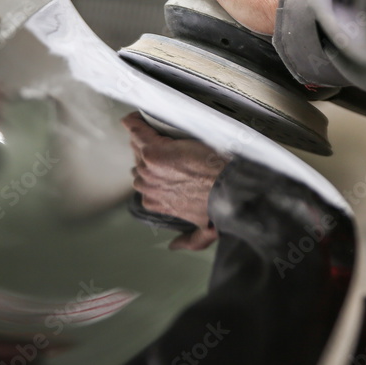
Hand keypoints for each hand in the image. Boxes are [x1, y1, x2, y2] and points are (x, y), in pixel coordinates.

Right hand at [121, 112, 228, 250]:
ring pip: (139, 146)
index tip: (163, 160)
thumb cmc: (223, 204)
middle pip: (140, 162)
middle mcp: (150, 186)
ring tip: (152, 126)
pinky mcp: (155, 152)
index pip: (145, 180)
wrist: (231, 189)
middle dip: (148, 151)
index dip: (154, 167)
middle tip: (163, 140)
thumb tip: (175, 246)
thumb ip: (191, 240)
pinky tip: (134, 118)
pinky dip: (135, 123)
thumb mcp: (206, 231)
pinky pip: (138, 132)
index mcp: (158, 202)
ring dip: (144, 136)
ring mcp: (150, 168)